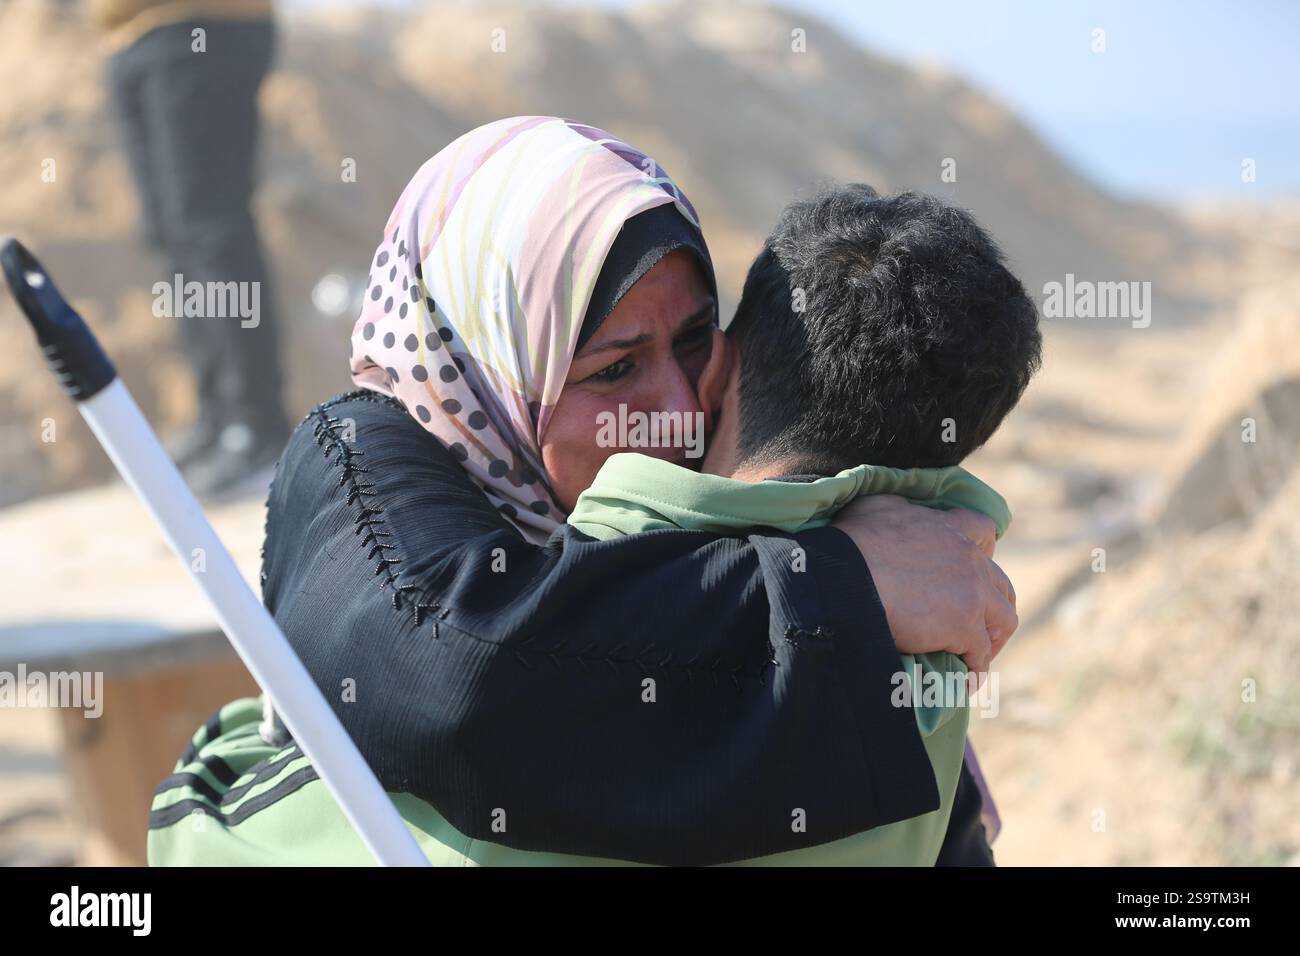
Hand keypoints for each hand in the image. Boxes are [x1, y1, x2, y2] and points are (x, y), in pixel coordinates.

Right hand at [830, 495, 1017, 676]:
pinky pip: (980, 656)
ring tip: (974, 657)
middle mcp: (968, 556)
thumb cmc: (851, 541)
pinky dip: (976, 671)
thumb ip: (900, 511)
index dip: (983, 553)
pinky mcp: (964, 626)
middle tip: (975, 626)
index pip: (984, 531)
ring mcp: (972, 592)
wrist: (845, 575)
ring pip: (1003, 620)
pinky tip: (965, 683)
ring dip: (992, 640)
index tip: (971, 572)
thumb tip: (898, 516)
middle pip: (1000, 584)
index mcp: (948, 527)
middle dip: (992, 606)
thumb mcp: (877, 508)